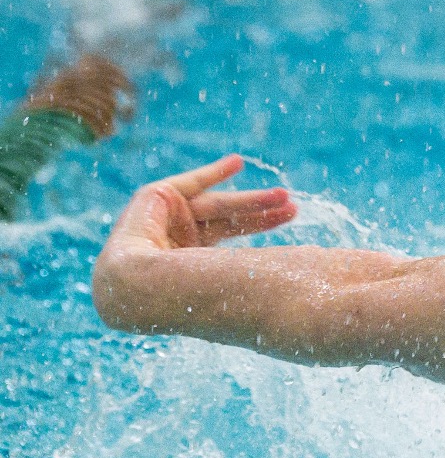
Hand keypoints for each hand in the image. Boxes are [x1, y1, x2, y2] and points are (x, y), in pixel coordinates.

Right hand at [93, 155, 295, 330]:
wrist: (136, 284)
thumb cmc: (182, 294)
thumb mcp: (222, 282)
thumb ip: (246, 273)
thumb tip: (293, 278)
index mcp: (191, 265)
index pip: (233, 239)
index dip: (261, 224)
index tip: (290, 215)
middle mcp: (179, 242)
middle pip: (230, 221)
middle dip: (262, 213)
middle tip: (294, 208)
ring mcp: (167, 220)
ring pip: (217, 204)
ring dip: (252, 199)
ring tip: (284, 195)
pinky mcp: (155, 198)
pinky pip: (190, 182)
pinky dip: (214, 172)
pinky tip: (237, 163)